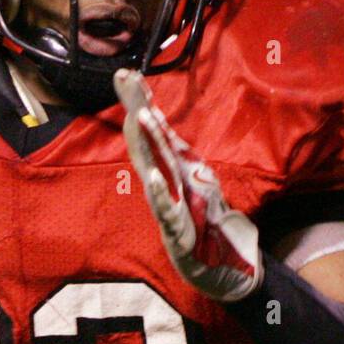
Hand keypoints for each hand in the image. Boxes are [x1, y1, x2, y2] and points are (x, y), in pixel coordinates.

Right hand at [115, 68, 262, 302]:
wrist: (220, 270)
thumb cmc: (204, 226)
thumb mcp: (194, 180)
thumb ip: (176, 154)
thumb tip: (159, 124)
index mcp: (169, 171)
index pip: (151, 131)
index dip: (140, 102)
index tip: (127, 73)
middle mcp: (163, 185)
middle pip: (146, 142)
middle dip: (136, 109)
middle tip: (123, 78)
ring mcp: (168, 208)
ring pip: (153, 170)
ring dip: (146, 144)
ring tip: (137, 116)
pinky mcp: (178, 232)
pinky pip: (166, 210)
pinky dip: (160, 193)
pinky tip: (154, 175)